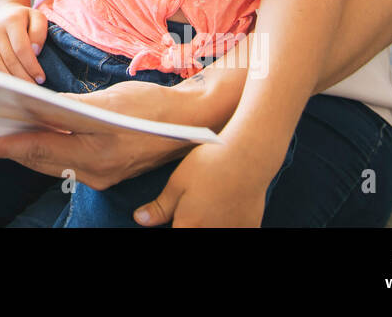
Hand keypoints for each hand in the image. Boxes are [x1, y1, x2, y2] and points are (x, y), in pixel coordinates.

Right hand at [0, 1, 47, 83]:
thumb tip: (35, 52)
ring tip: (21, 88)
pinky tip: (5, 84)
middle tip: (33, 87)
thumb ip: (40, 33)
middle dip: (23, 77)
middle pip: (9, 59)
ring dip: (9, 80)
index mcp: (12, 21)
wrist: (4, 12)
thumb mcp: (38, 18)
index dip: (32, 66)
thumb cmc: (24, 19)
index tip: (41, 78)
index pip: (21, 48)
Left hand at [0, 81, 200, 184]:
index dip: (7, 145)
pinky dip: (47, 152)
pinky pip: (66, 164)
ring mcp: (102, 176)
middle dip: (10, 148)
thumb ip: (72, 107)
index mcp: (98, 151)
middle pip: (42, 160)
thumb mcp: (110, 100)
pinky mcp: (106, 173)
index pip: (41, 148)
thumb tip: (39, 108)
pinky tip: (33, 138)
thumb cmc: (151, 105)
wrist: (189, 122)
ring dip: (25, 151)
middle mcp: (97, 171)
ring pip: (52, 164)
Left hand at [133, 135, 280, 227]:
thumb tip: (140, 219)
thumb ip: (160, 208)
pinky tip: (227, 210)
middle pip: (193, 233)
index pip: (175, 234)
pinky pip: (235, 230)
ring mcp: (233, 232)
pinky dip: (229, 224)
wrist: (248, 157)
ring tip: (210, 205)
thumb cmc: (210, 166)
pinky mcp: (250, 227)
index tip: (173, 219)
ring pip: (214, 232)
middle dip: (187, 224)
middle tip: (190, 208)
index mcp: (188, 226)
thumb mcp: (177, 183)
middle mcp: (211, 233)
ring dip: (208, 224)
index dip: (171, 225)